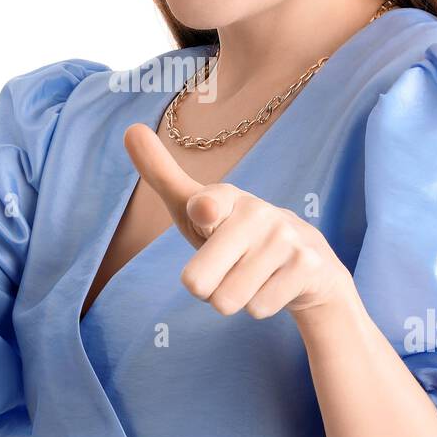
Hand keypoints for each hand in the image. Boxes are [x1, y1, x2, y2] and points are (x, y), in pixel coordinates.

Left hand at [124, 123, 353, 318]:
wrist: (306, 262)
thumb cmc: (233, 234)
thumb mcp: (194, 207)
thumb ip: (161, 174)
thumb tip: (130, 129)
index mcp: (223, 197)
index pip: (204, 207)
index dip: (203, 213)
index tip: (203, 210)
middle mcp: (256, 211)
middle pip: (198, 283)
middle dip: (205, 288)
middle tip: (222, 269)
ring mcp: (285, 238)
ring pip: (227, 301)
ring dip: (233, 298)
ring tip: (249, 276)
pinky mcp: (305, 265)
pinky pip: (257, 308)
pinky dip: (259, 305)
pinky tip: (272, 285)